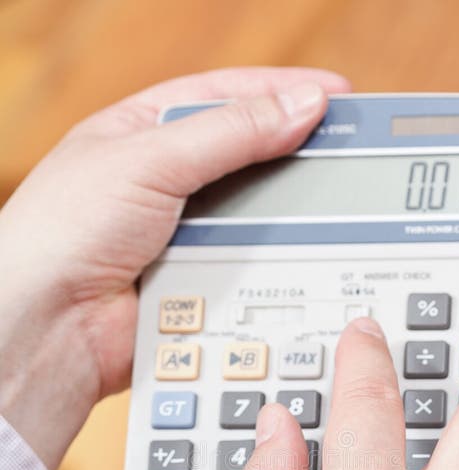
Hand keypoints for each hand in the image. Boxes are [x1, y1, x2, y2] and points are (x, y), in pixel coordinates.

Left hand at [0, 67, 349, 469]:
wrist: (49, 327)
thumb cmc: (66, 232)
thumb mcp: (148, 159)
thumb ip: (228, 133)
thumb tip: (300, 107)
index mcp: (143, 132)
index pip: (225, 98)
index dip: (281, 92)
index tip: (336, 97)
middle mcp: (164, 182)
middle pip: (246, 157)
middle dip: (295, 153)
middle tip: (349, 151)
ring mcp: (181, 236)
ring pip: (251, 216)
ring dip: (289, 213)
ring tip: (338, 204)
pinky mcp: (194, 284)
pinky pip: (246, 267)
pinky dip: (273, 262)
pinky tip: (303, 257)